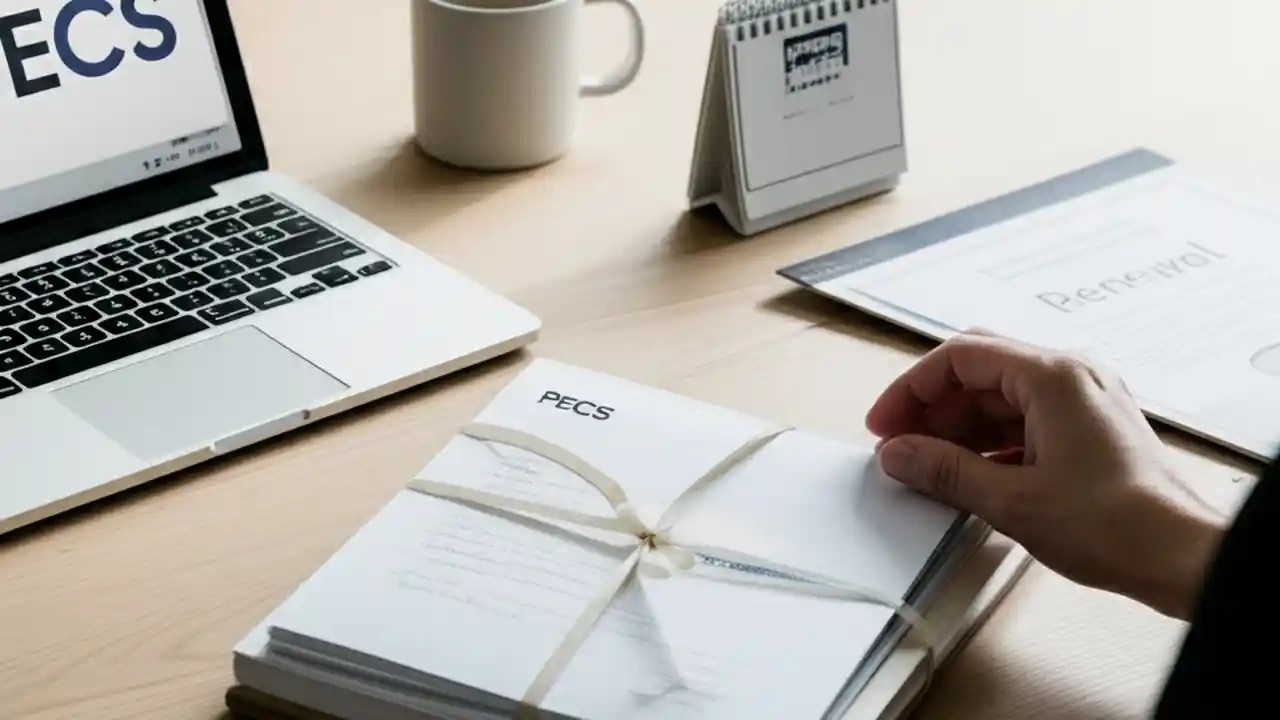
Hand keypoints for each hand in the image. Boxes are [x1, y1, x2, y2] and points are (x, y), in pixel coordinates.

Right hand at [866, 330, 1225, 619]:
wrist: (1180, 555)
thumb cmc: (1118, 524)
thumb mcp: (1010, 500)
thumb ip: (943, 470)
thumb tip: (899, 454)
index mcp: (1052, 377)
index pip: (960, 358)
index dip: (912, 389)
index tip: (885, 423)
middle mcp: (1071, 376)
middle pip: (978, 371)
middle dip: (931, 407)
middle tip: (898, 442)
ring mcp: (1082, 401)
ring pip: (999, 397)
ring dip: (957, 427)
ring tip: (925, 464)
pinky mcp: (1088, 428)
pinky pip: (1023, 419)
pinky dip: (988, 441)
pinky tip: (967, 472)